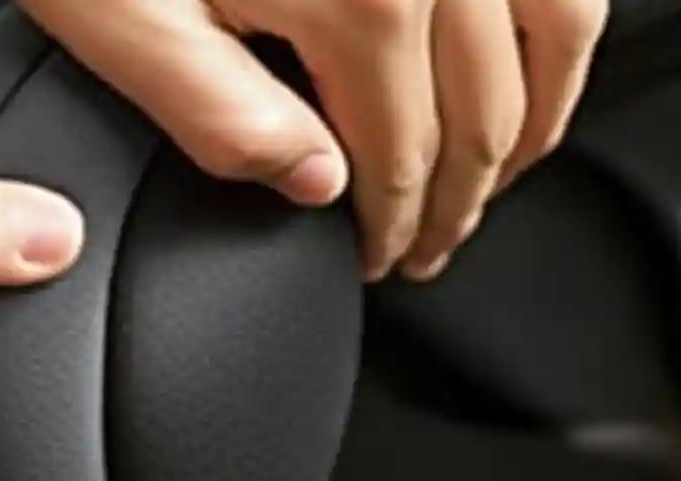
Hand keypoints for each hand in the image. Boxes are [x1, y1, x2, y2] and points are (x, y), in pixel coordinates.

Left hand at [21, 0, 608, 280]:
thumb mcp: (127, 23)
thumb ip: (221, 118)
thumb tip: (314, 184)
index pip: (401, 155)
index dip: (391, 227)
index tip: (378, 257)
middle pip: (484, 110)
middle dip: (455, 200)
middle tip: (424, 247)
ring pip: (552, 33)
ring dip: (526, 122)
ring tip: (486, 181)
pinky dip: (553, 26)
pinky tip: (524, 64)